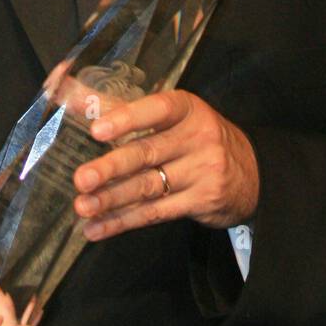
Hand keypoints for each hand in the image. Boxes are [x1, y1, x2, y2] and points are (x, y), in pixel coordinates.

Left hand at [72, 90, 259, 238]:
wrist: (252, 172)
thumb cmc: (198, 138)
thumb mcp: (175, 116)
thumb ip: (124, 108)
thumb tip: (73, 97)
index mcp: (187, 110)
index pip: (157, 110)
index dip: (127, 119)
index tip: (97, 130)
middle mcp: (197, 139)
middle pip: (148, 153)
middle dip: (111, 168)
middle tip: (81, 178)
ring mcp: (201, 172)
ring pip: (148, 187)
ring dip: (111, 200)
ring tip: (82, 206)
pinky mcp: (201, 202)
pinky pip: (155, 213)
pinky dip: (122, 222)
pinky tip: (97, 227)